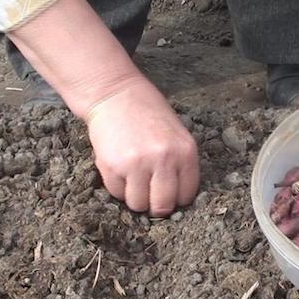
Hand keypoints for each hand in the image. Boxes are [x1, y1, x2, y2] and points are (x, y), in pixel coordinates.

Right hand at [86, 80, 199, 216]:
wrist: (114, 92)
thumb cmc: (147, 112)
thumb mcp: (176, 134)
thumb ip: (180, 163)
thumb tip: (177, 198)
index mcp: (185, 152)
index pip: (186, 195)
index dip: (176, 198)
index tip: (168, 193)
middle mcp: (163, 159)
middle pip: (163, 205)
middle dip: (156, 206)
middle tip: (150, 197)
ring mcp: (137, 164)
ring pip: (138, 204)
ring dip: (135, 197)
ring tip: (133, 179)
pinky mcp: (112, 166)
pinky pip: (117, 193)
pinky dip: (117, 187)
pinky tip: (119, 168)